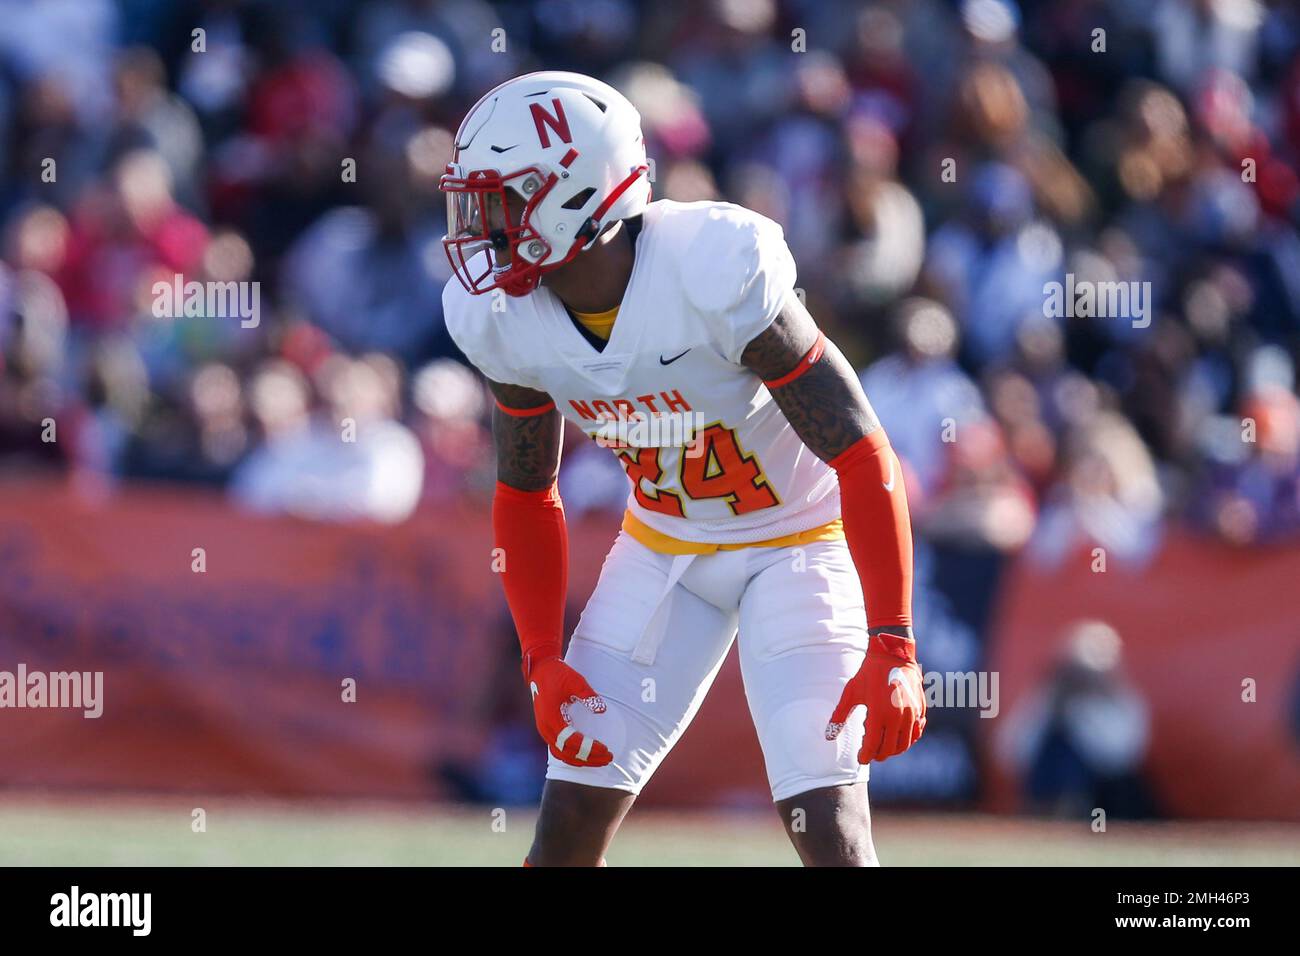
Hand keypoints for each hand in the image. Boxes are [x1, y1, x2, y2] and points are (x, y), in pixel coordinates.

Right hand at [524, 655, 612, 766]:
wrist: (541, 670)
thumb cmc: (559, 675)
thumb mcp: (575, 681)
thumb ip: (588, 696)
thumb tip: (602, 710)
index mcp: (551, 718)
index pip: (571, 741)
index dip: (589, 748)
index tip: (605, 749)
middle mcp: (546, 728)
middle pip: (567, 752)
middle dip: (589, 758)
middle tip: (609, 757)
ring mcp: (545, 730)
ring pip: (562, 754)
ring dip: (581, 759)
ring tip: (601, 759)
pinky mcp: (547, 729)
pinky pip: (558, 749)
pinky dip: (572, 755)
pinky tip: (586, 756)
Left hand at [826, 632, 925, 762]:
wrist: (892, 655)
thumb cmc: (868, 674)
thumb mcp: (851, 693)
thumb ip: (839, 716)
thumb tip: (828, 737)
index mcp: (879, 714)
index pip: (873, 747)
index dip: (865, 756)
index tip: (860, 758)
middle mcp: (897, 718)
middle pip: (889, 749)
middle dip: (878, 755)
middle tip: (869, 752)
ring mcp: (911, 714)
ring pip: (904, 744)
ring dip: (892, 749)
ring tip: (882, 744)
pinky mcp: (920, 710)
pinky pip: (916, 733)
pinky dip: (907, 739)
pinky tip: (897, 734)